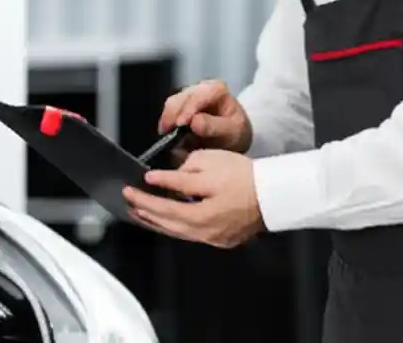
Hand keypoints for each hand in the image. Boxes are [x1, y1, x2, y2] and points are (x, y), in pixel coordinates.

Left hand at [122, 149, 265, 247]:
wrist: (274, 193)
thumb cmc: (245, 175)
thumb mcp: (210, 164)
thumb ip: (182, 174)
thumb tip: (162, 179)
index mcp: (202, 213)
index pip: (166, 203)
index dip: (149, 192)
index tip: (135, 184)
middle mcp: (205, 230)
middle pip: (167, 221)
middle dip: (144, 210)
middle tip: (128, 199)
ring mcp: (213, 238)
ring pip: (176, 232)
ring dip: (155, 221)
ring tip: (138, 212)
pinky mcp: (220, 239)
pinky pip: (189, 234)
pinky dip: (174, 226)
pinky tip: (164, 219)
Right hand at [158, 80, 251, 164]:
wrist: (232, 138)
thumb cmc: (235, 133)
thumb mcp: (232, 133)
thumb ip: (215, 127)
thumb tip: (194, 121)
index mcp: (216, 89)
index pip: (197, 96)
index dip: (187, 109)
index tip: (180, 125)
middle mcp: (199, 88)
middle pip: (179, 98)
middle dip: (172, 116)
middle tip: (168, 134)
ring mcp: (188, 95)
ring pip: (171, 105)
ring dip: (168, 121)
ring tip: (168, 137)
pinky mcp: (179, 105)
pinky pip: (168, 112)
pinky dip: (167, 124)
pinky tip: (168, 135)